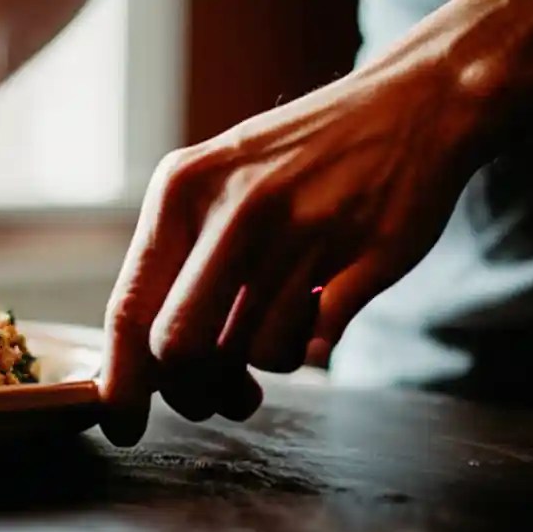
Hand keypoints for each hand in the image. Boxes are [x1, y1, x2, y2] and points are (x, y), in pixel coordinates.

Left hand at [100, 54, 485, 445]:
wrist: (411, 105)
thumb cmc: (298, 161)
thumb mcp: (214, 185)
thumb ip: (174, 266)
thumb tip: (143, 371)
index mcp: (181, 192)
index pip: (129, 308)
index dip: (121, 382)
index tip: (123, 426)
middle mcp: (234, 209)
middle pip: (179, 347)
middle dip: (192, 389)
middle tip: (215, 393)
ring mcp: (302, 232)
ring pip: (251, 354)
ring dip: (262, 364)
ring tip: (279, 322)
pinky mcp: (364, 258)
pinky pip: (313, 346)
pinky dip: (310, 348)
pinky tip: (318, 312)